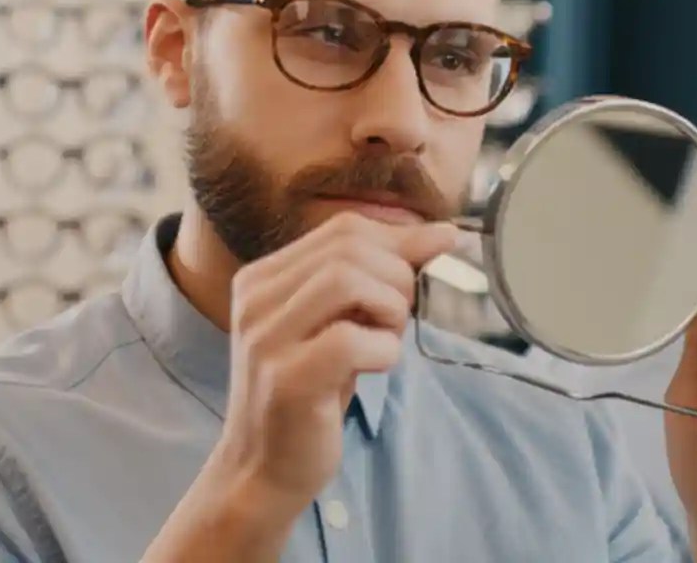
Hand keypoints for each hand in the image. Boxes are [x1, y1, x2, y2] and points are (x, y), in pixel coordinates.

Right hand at [144, 213, 458, 562]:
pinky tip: (375, 368)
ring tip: (385, 341)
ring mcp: (265, 337)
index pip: (342, 228)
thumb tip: (442, 233)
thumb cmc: (310, 393)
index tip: (438, 252)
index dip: (400, 237)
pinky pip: (352, 339)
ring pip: (347, 279)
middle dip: (396, 277)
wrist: (262, 469)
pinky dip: (383, 351)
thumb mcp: (339, 324)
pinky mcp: (286, 378)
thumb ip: (375, 278)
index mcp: (262, 277)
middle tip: (397, 321)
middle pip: (349, 247)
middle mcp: (255, 298)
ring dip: (389, 309)